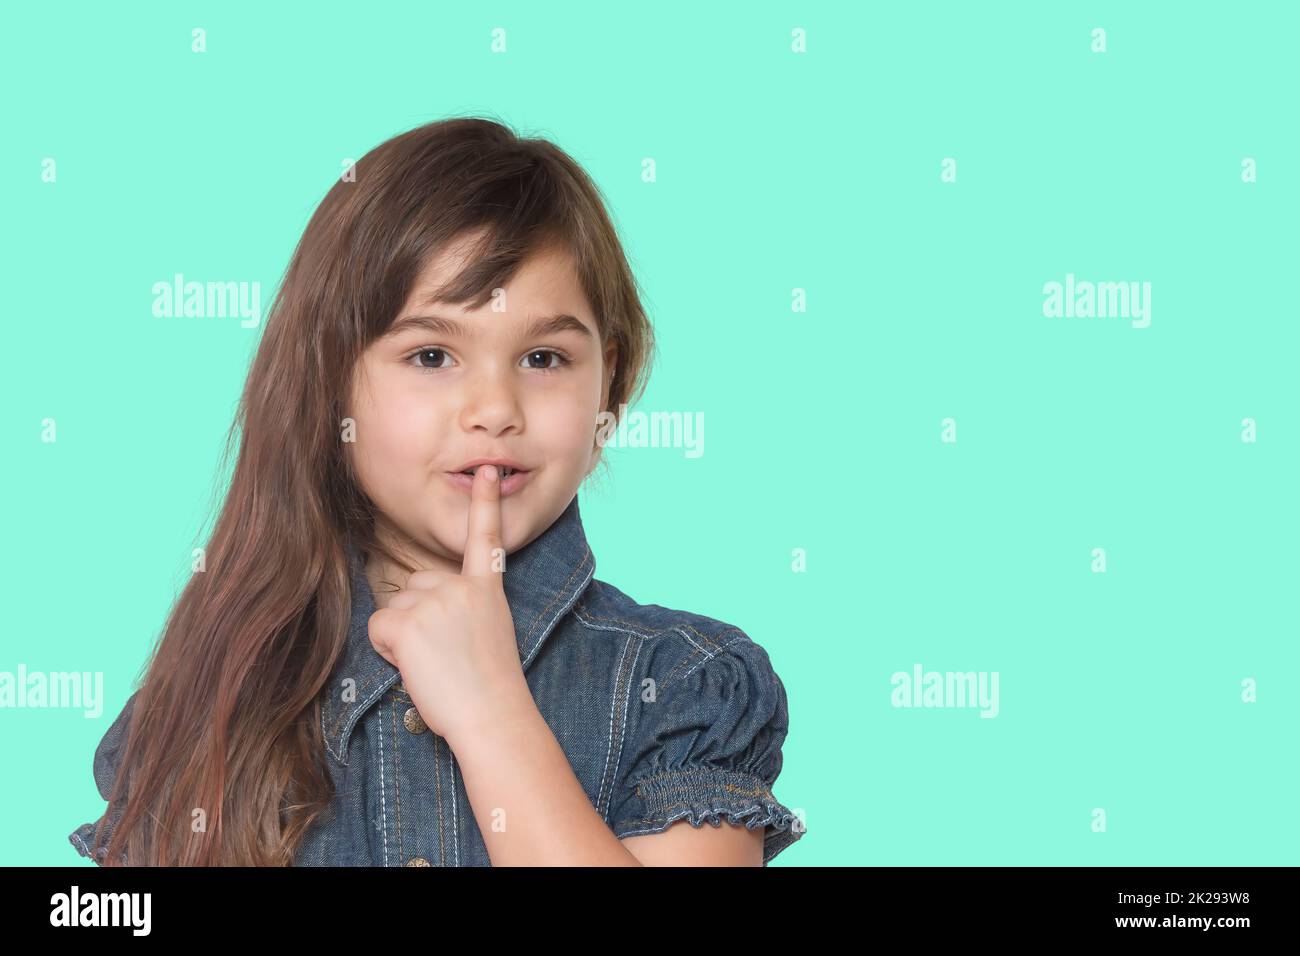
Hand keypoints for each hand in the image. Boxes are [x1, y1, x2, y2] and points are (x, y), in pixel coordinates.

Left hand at [366, 464, 531, 741]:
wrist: (493, 715)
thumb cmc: (490, 686)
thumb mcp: (487, 631)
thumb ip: (463, 608)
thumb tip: (424, 611)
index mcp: (486, 587)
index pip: (486, 537)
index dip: (486, 501)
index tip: (489, 470)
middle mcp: (459, 586)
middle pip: (414, 587)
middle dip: (417, 618)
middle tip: (447, 654)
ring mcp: (433, 602)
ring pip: (394, 609)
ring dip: (403, 637)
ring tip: (436, 663)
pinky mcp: (407, 623)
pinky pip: (379, 630)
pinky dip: (389, 651)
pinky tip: (418, 666)